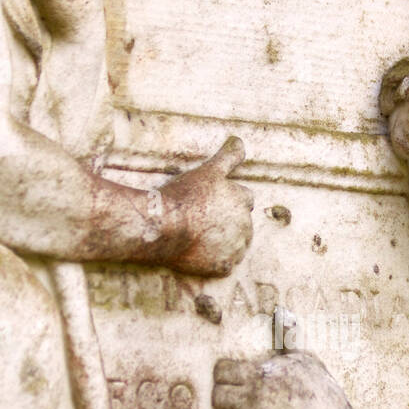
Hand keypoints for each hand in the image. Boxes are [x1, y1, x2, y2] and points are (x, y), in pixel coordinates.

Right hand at [161, 137, 253, 276]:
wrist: (164, 226)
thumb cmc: (183, 195)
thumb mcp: (208, 170)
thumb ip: (228, 156)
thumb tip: (240, 140)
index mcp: (242, 201)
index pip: (245, 199)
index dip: (228, 200)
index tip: (210, 202)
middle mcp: (244, 225)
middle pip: (242, 224)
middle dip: (228, 222)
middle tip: (201, 220)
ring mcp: (234, 248)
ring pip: (236, 246)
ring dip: (224, 242)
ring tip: (199, 237)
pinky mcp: (222, 267)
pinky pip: (224, 266)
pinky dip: (215, 262)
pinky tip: (198, 254)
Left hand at [212, 352, 373, 408]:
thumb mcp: (317, 371)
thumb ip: (293, 344)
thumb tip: (282, 312)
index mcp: (285, 362)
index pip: (238, 361)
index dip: (234, 376)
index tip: (241, 388)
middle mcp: (268, 377)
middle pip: (222, 375)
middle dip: (226, 390)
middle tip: (239, 406)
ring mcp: (256, 403)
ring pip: (218, 398)